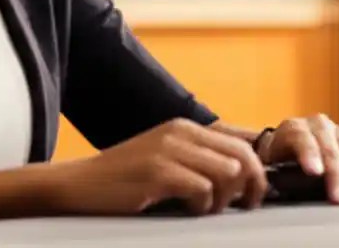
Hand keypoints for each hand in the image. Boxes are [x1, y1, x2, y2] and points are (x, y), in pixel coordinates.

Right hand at [50, 117, 269, 215]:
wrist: (80, 185)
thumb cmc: (125, 180)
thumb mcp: (166, 158)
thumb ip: (199, 160)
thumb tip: (244, 175)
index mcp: (186, 128)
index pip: (243, 142)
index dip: (258, 171)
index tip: (253, 195)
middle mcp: (180, 132)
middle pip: (243, 156)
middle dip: (250, 187)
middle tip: (240, 207)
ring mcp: (168, 150)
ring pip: (228, 173)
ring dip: (223, 199)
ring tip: (204, 208)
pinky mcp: (158, 172)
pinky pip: (202, 190)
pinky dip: (201, 206)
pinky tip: (185, 210)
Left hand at [257, 114, 338, 204]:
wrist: (285, 149)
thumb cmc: (275, 161)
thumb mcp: (268, 164)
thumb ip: (275, 173)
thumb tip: (280, 190)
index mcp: (293, 128)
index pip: (302, 138)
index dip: (309, 153)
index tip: (315, 172)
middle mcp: (318, 125)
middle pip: (329, 148)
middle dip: (336, 175)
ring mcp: (338, 134)